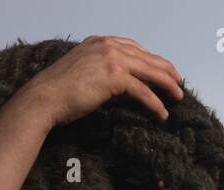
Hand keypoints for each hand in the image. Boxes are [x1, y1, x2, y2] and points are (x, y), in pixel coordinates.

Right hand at [18, 35, 184, 127]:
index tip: (164, 69)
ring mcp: (111, 59)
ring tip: (178, 97)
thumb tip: (134, 90)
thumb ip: (110, 77)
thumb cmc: (60, 92)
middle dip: (166, 70)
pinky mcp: (114, 77)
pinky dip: (155, 103)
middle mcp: (107, 46)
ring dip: (168, 85)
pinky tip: (163, 113)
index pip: (134, 48)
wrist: (44, 98)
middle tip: (179, 82)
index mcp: (100, 42)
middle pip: (147, 57)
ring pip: (150, 72)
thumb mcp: (87, 75)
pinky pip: (143, 91)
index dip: (152, 59)